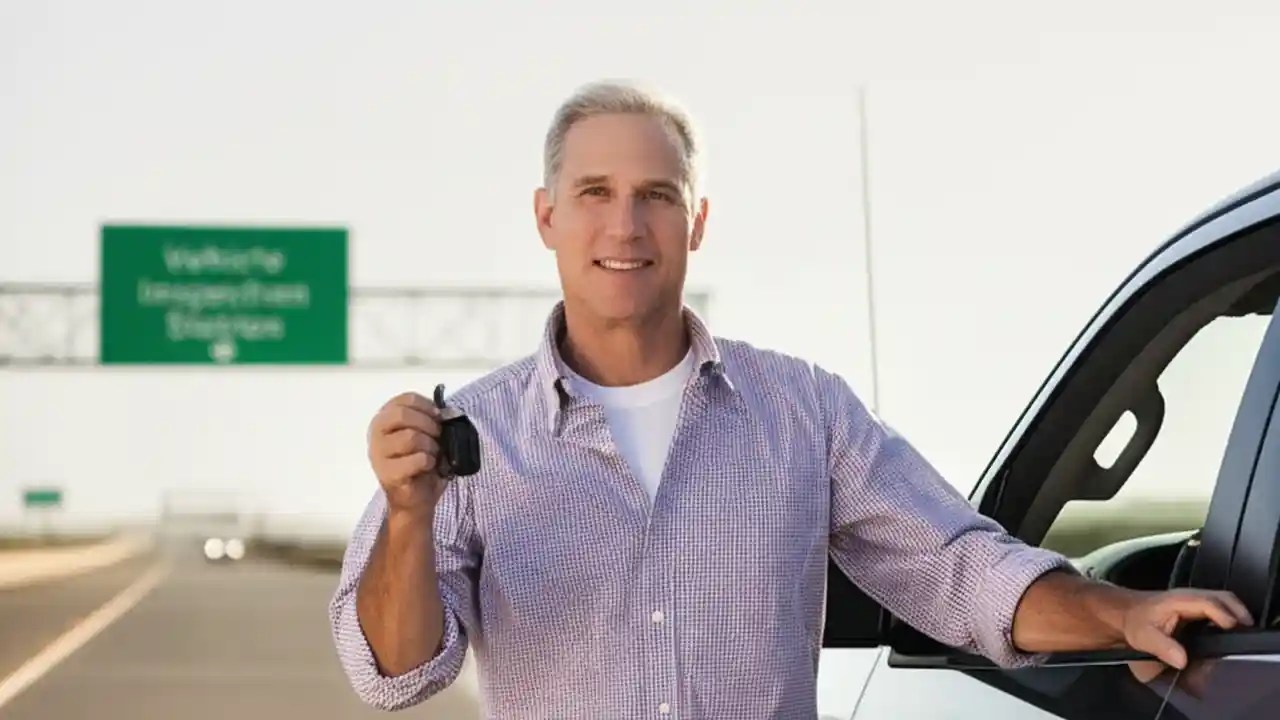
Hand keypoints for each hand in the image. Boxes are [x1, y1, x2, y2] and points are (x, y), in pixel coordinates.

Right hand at [367, 391, 445, 515]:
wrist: (415, 499)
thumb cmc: (421, 463)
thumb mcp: (426, 435)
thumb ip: (432, 420)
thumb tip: (448, 412)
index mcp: (385, 418)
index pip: (405, 399)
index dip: (427, 406)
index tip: (439, 417)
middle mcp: (376, 433)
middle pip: (402, 414)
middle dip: (428, 424)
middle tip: (438, 436)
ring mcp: (378, 454)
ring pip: (410, 437)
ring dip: (430, 445)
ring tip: (433, 454)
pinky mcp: (387, 473)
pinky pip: (417, 459)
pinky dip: (430, 461)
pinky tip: (429, 467)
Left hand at [1122, 588, 1252, 668]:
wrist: (1125, 614)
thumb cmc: (1135, 622)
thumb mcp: (1144, 637)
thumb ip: (1162, 647)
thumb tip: (1182, 659)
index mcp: (1178, 600)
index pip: (1209, 603)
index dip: (1224, 615)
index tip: (1233, 629)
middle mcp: (1189, 597)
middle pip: (1223, 597)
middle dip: (1238, 612)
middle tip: (1247, 631)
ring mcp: (1194, 600)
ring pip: (1223, 600)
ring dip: (1236, 613)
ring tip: (1243, 632)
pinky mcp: (1196, 607)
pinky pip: (1218, 607)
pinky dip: (1229, 615)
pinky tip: (1230, 632)